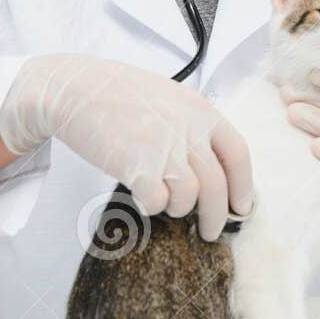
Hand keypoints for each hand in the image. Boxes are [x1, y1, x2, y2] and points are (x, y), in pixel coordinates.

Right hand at [0, 54, 252, 240]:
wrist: (75, 87)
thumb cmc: (118, 93)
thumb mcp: (169, 97)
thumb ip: (193, 125)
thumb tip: (211, 164)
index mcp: (200, 110)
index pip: (238, 154)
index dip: (244, 186)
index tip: (242, 206)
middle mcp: (187, 128)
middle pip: (217, 184)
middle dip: (217, 215)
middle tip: (210, 231)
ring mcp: (163, 147)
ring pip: (190, 196)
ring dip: (180, 208)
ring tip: (166, 205)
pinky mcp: (136, 164)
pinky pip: (157, 202)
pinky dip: (152, 207)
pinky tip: (143, 198)